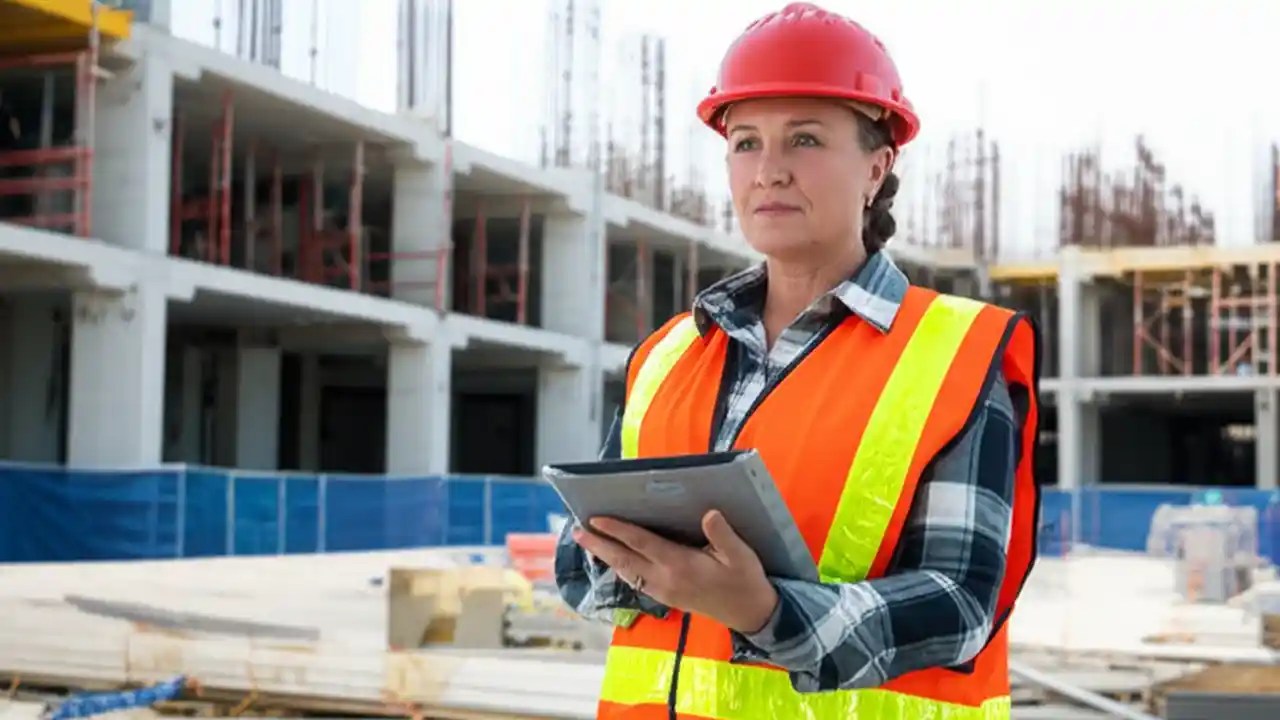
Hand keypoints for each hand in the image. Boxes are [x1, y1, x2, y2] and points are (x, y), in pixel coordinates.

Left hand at [572, 510, 779, 633]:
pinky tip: (615, 560)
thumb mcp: (741, 555)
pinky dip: (621, 568)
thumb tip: (708, 513)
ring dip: (606, 556)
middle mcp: (665, 579)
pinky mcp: (666, 598)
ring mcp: (663, 591)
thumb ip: (723, 535)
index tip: (596, 519)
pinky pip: (635, 581)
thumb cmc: (745, 580)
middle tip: (577, 531)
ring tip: (589, 542)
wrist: (750, 614)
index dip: (617, 530)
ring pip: (626, 572)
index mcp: (680, 565)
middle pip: (624, 559)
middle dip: (599, 545)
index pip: (641, 543)